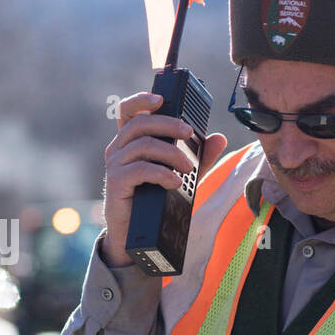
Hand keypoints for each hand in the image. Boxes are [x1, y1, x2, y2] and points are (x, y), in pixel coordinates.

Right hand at [101, 92, 227, 267]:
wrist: (134, 235)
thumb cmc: (154, 202)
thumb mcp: (181, 175)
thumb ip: (199, 157)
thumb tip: (218, 138)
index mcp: (131, 142)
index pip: (128, 112)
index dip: (141, 100)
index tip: (161, 99)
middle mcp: (119, 149)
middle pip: (140, 123)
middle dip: (168, 124)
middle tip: (190, 134)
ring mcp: (115, 166)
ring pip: (143, 145)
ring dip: (171, 153)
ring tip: (189, 168)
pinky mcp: (116, 183)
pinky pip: (139, 169)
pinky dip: (162, 173)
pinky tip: (174, 182)